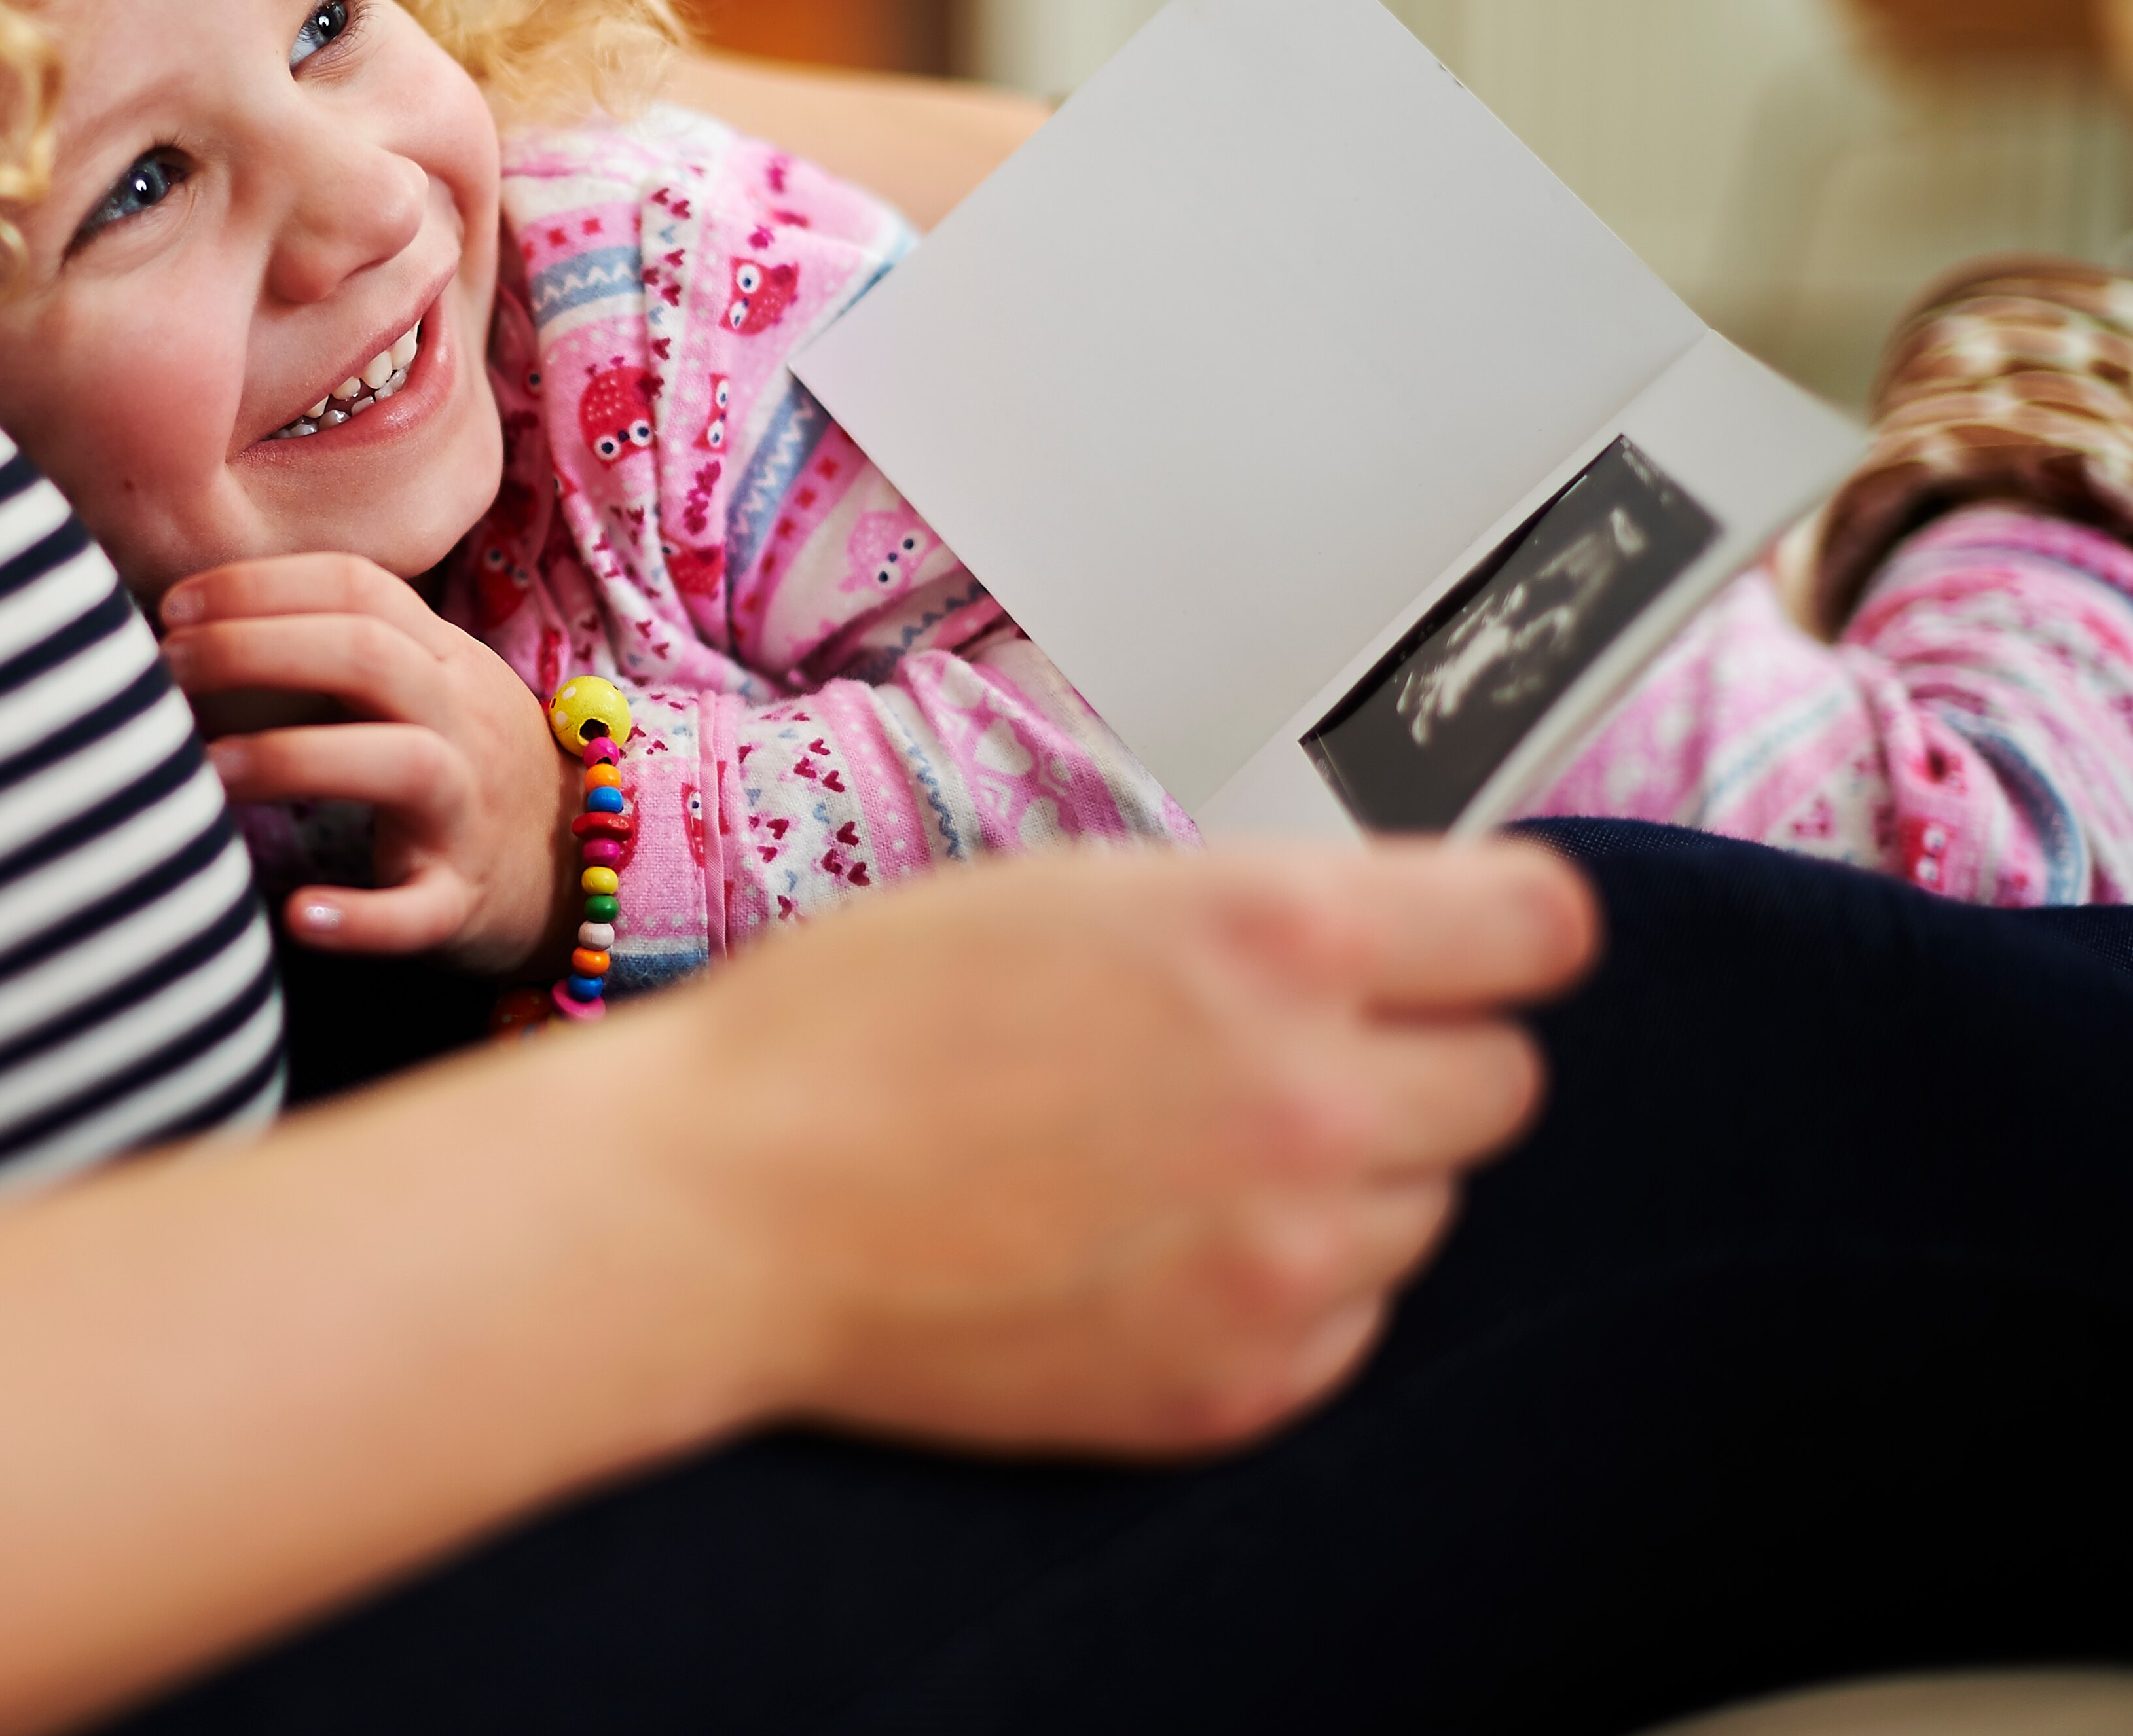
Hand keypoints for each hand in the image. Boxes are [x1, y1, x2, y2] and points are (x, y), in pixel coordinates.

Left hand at [157, 553, 578, 971]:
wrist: (587, 870)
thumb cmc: (464, 765)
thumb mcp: (426, 686)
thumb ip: (337, 650)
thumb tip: (193, 623)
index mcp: (444, 658)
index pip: (357, 585)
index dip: (260, 585)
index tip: (173, 606)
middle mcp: (463, 719)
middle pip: (369, 654)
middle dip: (255, 648)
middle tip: (168, 668)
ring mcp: (469, 810)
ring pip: (400, 764)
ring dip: (294, 759)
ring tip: (210, 771)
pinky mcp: (465, 900)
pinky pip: (420, 910)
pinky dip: (361, 918)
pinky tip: (298, 917)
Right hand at [635, 837, 1595, 1453]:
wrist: (729, 1201)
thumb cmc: (855, 1027)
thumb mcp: (1073, 888)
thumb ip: (1255, 915)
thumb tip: (1377, 939)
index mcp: (1276, 936)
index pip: (1540, 928)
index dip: (1498, 929)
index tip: (1472, 943)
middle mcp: (1313, 1098)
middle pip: (1502, 1078)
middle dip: (1411, 1054)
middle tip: (1283, 1050)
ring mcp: (1289, 1258)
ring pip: (1426, 1203)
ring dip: (1343, 1174)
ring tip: (1178, 1154)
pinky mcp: (1245, 1382)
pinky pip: (1349, 1316)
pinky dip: (1281, 1281)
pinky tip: (1149, 1242)